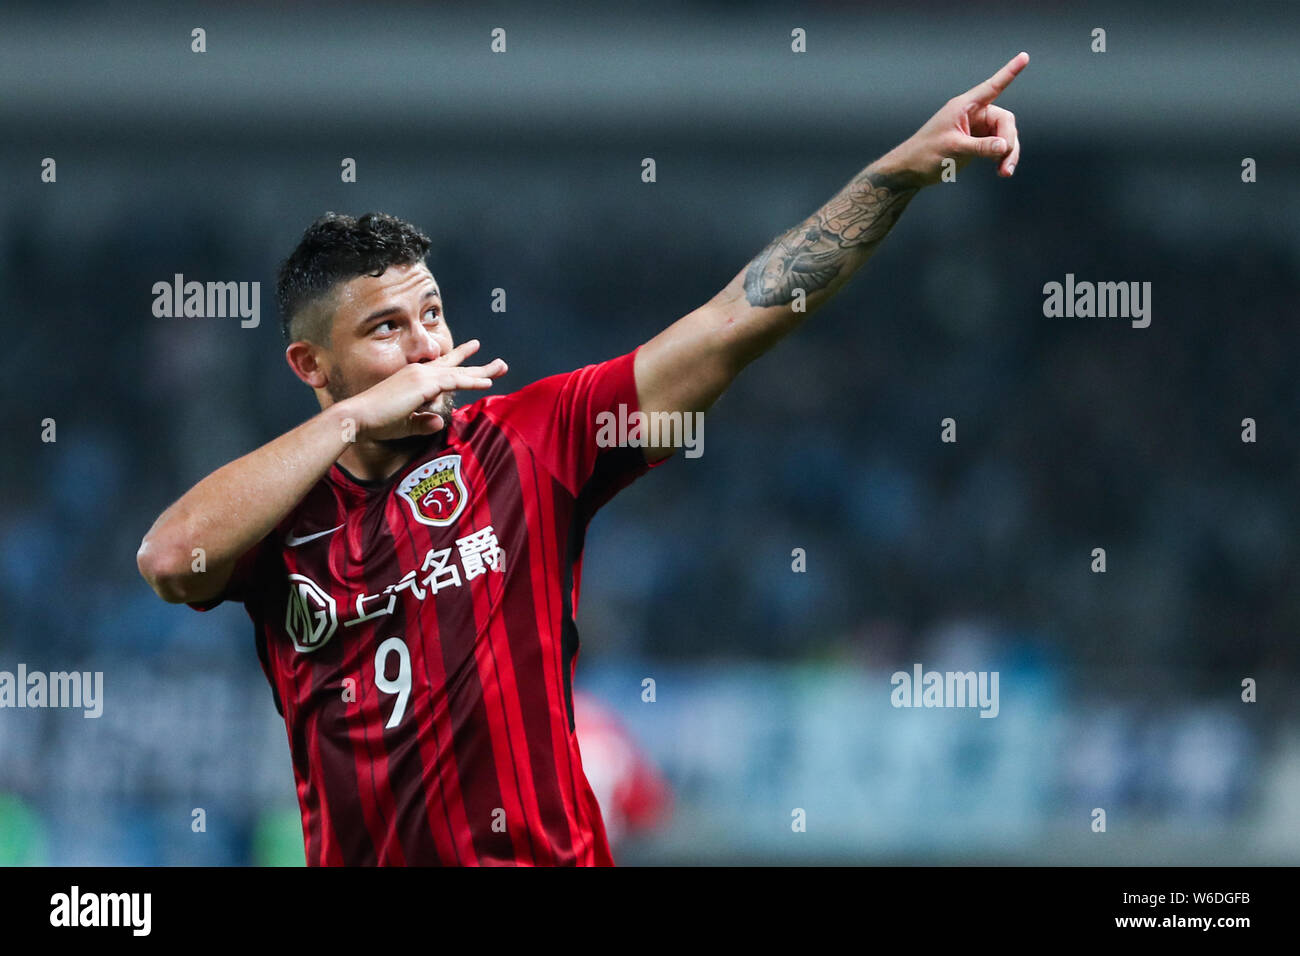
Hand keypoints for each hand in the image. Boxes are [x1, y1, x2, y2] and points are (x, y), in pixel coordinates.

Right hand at [339, 339, 508, 440]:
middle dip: (478, 366)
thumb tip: (440, 422)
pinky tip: (486, 383)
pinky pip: (453, 381)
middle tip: (500, 363)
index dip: (460, 360)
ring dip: (481, 371)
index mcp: (414, 379)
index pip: (442, 367)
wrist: (358, 418)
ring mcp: (421, 376)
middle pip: (455, 367)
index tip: (474, 350)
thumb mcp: (406, 424)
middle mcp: (419, 372)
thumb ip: (423, 422)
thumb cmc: (377, 422)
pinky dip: (471, 381)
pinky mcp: (423, 384)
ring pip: (458, 372)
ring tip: (501, 367)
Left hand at [889, 51, 1027, 186]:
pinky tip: (1001, 170)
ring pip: (1005, 136)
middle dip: (1009, 142)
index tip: (1024, 56)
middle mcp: (973, 114)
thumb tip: (1005, 146)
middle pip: (1005, 121)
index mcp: (964, 106)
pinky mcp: (978, 143)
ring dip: (1009, 153)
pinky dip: (1003, 158)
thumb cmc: (925, 154)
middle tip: (1005, 165)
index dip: (1009, 72)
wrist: (911, 171)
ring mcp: (977, 129)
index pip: (992, 87)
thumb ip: (981, 147)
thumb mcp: (954, 149)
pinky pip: (999, 147)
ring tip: (1004, 172)